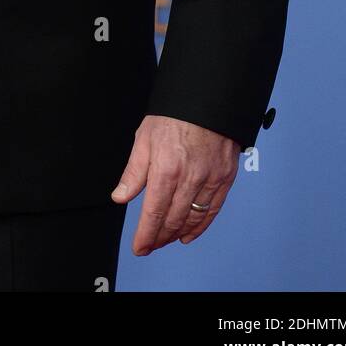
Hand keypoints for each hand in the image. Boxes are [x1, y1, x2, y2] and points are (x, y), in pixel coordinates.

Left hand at [111, 114, 239, 252]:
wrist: (207, 98)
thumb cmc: (175, 114)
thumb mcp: (144, 138)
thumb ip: (133, 173)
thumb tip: (120, 197)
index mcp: (166, 169)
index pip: (153, 214)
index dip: (145, 235)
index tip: (139, 247)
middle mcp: (189, 178)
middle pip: (173, 220)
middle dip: (159, 237)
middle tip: (150, 244)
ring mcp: (209, 179)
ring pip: (193, 219)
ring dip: (178, 234)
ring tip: (166, 239)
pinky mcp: (225, 178)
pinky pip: (213, 211)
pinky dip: (201, 227)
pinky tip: (189, 234)